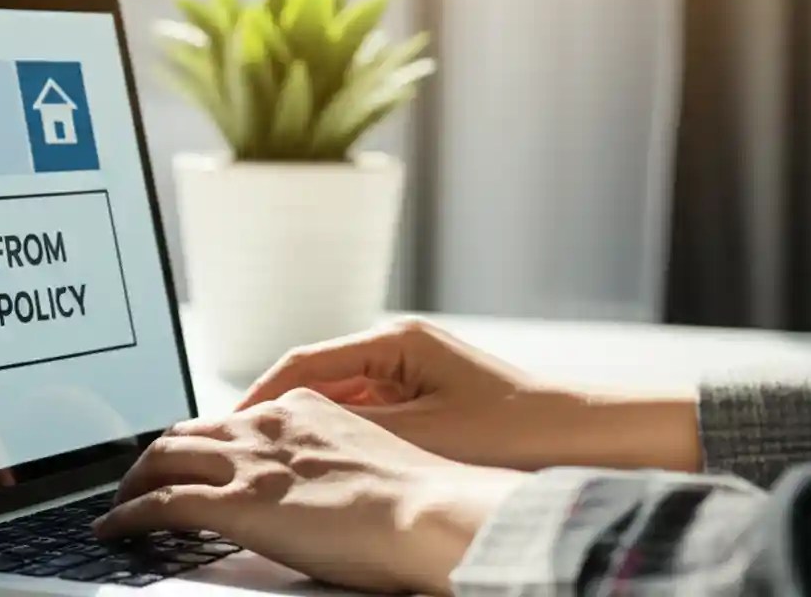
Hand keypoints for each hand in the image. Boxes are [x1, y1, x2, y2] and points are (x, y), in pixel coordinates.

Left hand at [93, 388, 522, 595]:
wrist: (426, 512)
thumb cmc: (417, 499)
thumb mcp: (371, 458)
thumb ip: (334, 460)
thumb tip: (326, 488)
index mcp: (303, 410)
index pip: (235, 419)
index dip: (206, 439)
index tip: (195, 457)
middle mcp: (268, 425)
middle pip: (189, 430)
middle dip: (159, 454)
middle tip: (142, 478)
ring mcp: (248, 462)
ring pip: (165, 457)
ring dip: (135, 480)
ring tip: (121, 503)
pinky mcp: (235, 503)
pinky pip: (162, 504)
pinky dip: (129, 515)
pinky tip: (115, 529)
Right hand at [239, 319, 700, 471]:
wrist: (585, 437)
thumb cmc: (514, 429)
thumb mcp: (423, 433)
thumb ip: (354, 430)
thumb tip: (290, 433)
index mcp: (393, 341)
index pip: (303, 362)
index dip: (258, 395)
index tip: (225, 425)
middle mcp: (398, 348)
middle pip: (316, 379)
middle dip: (276, 413)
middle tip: (235, 450)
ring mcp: (412, 372)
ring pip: (339, 401)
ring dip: (307, 428)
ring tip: (269, 463)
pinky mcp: (426, 399)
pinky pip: (368, 416)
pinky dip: (343, 438)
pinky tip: (323, 468)